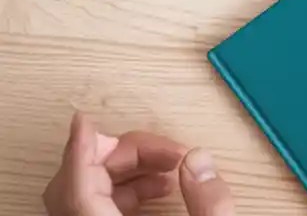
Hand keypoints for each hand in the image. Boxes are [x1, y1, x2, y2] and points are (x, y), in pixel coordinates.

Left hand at [44, 113, 236, 215]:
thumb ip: (208, 203)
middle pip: (81, 183)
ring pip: (87, 193)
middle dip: (121, 155)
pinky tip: (162, 187)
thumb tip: (200, 160)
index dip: (82, 149)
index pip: (79, 186)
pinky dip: (124, 190)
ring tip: (172, 166)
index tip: (85, 120)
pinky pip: (96, 206)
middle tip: (167, 150)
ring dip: (126, 172)